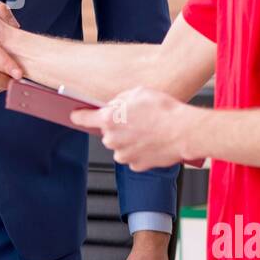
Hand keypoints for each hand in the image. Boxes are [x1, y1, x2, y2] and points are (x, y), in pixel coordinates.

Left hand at [70, 86, 196, 170]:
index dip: (79, 115)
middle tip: (136, 119)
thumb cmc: (164, 110)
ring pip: (120, 145)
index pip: (83, 118)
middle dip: (117, 126)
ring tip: (148, 130)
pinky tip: (153, 141)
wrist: (185, 131)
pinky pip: (133, 156)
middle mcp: (112, 139)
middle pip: (107, 132)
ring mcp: (124, 154)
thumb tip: (114, 106)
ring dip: (129, 139)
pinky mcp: (137, 165)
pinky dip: (140, 150)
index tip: (75, 115)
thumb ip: (120, 101)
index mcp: (109, 119)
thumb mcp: (137, 93)